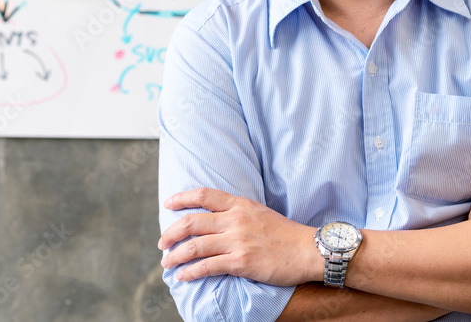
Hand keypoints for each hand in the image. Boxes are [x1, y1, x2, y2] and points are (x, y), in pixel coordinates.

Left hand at [159, 188, 318, 285]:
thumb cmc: (286, 234)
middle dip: (171, 233)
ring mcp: (237, 241)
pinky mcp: (241, 262)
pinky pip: (208, 266)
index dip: (182, 198)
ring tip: (167, 262)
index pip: (204, 195)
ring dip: (176, 255)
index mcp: (240, 205)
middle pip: (192, 222)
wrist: (308, 250)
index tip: (168, 204)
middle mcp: (235, 220)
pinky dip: (191, 271)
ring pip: (195, 246)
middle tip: (162, 242)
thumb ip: (238, 213)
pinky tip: (183, 276)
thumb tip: (217, 219)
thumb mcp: (260, 213)